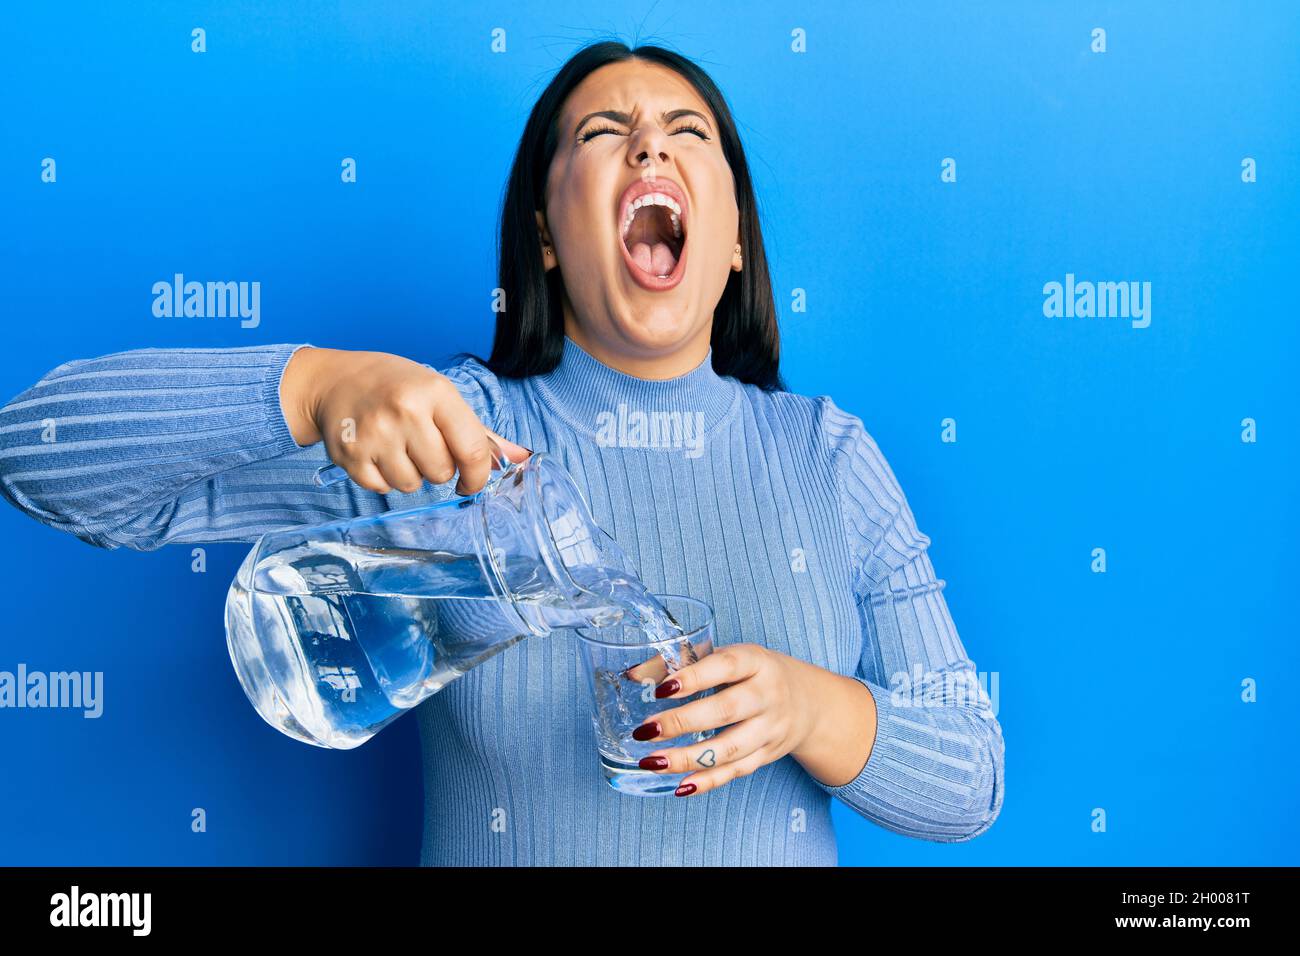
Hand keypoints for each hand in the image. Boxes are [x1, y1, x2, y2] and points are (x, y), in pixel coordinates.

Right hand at [281, 346, 528, 494]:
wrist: (335, 380)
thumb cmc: (397, 386)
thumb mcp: (441, 396)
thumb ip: (481, 433)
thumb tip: (522, 458)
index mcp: (436, 393)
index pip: (472, 450)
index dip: (478, 476)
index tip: (471, 481)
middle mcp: (405, 412)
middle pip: (441, 473)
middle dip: (437, 468)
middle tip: (422, 446)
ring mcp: (375, 434)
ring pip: (412, 485)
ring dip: (410, 475)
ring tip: (398, 448)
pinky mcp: (350, 455)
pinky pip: (381, 488)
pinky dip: (383, 479)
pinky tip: (377, 453)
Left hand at [627, 643, 830, 796]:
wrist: (807, 701)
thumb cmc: (753, 673)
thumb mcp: (727, 656)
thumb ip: (680, 661)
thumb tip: (633, 674)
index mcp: (756, 661)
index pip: (726, 666)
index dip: (693, 677)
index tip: (660, 689)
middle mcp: (768, 695)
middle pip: (726, 711)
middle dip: (682, 722)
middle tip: (645, 730)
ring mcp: (770, 728)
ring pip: (729, 749)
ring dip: (687, 758)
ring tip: (652, 761)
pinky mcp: (767, 755)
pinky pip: (736, 772)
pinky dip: (708, 781)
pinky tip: (680, 785)